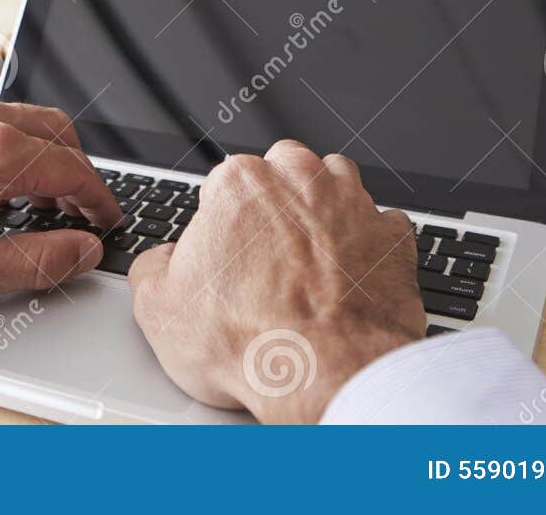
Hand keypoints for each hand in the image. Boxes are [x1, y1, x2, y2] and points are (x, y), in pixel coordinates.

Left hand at [0, 96, 119, 312]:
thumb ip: (37, 261)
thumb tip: (81, 250)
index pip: (75, 170)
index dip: (100, 201)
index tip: (105, 221)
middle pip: (57, 131)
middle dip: (77, 171)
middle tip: (79, 212)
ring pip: (21, 118)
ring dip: (42, 155)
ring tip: (35, 203)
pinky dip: (5, 143)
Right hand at [128, 140, 424, 422]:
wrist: (327, 374)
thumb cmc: (250, 343)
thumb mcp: (160, 311)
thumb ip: (153, 268)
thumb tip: (161, 262)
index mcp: (240, 184)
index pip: (224, 182)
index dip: (221, 221)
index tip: (224, 254)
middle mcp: (300, 179)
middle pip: (283, 172)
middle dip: (276, 204)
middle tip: (266, 258)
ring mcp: (353, 203)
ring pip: (336, 186)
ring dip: (324, 213)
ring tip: (310, 263)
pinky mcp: (393, 236)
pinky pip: (380, 226)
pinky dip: (368, 246)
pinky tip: (351, 277)